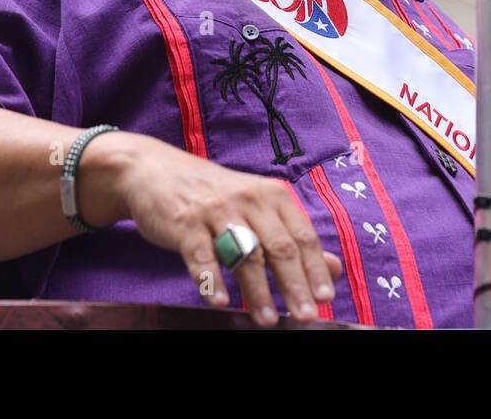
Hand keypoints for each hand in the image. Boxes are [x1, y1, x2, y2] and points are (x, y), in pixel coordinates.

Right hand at [114, 134, 341, 325]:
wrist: (156, 170)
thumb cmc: (215, 196)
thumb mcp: (258, 208)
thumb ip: (293, 237)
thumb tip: (334, 268)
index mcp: (272, 196)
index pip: (302, 235)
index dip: (315, 268)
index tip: (325, 298)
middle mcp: (249, 199)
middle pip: (279, 246)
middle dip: (294, 285)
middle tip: (306, 316)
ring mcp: (216, 210)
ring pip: (244, 254)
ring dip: (257, 290)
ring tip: (267, 320)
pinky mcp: (186, 223)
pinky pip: (202, 255)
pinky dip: (212, 280)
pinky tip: (220, 302)